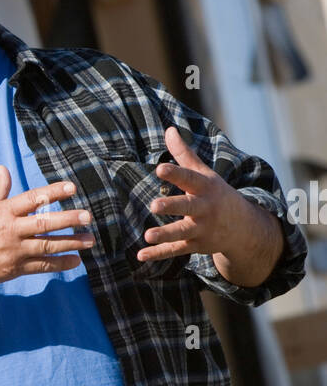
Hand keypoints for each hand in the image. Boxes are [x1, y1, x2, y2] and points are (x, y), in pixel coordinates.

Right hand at [0, 167, 93, 288]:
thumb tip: (4, 168)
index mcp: (4, 211)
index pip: (33, 198)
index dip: (53, 192)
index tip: (72, 187)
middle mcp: (11, 230)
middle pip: (45, 223)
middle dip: (69, 219)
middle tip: (88, 216)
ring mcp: (14, 250)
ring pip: (48, 245)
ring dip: (71, 243)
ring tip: (90, 240)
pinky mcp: (14, 268)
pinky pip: (41, 266)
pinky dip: (59, 263)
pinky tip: (75, 261)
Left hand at [137, 127, 242, 263]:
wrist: (243, 227)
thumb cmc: (216, 194)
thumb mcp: (204, 173)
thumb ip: (184, 154)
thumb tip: (169, 129)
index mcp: (205, 188)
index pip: (189, 179)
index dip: (175, 173)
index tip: (160, 168)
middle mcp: (204, 209)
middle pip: (188, 207)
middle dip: (172, 206)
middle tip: (154, 205)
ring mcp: (201, 229)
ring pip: (182, 233)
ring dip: (165, 235)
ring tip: (148, 235)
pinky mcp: (195, 246)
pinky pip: (176, 251)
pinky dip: (159, 254)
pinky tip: (141, 255)